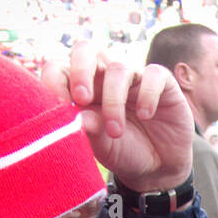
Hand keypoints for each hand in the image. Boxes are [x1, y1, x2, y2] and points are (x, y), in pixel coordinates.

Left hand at [41, 43, 193, 191]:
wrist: (159, 167)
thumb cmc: (125, 151)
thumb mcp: (103, 148)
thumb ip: (90, 132)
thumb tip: (79, 118)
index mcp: (83, 89)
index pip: (61, 70)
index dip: (55, 82)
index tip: (60, 108)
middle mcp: (105, 78)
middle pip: (86, 50)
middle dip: (81, 70)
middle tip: (82, 98)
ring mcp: (133, 78)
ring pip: (118, 69)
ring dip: (114, 101)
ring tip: (116, 132)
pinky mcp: (162, 84)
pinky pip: (153, 75)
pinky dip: (148, 94)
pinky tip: (146, 115)